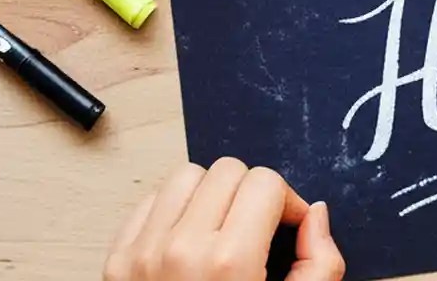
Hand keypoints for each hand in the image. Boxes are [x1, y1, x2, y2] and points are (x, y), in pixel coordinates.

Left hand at [104, 158, 345, 280]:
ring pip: (187, 176)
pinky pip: (150, 202)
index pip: (266, 183)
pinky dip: (174, 210)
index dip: (287, 203)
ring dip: (212, 194)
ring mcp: (142, 255)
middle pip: (229, 171)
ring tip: (223, 229)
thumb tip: (314, 216)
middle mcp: (180, 253)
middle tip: (259, 229)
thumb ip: (320, 265)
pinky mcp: (117, 263)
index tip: (288, 227)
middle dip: (253, 193)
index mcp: (228, 266)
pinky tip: (190, 239)